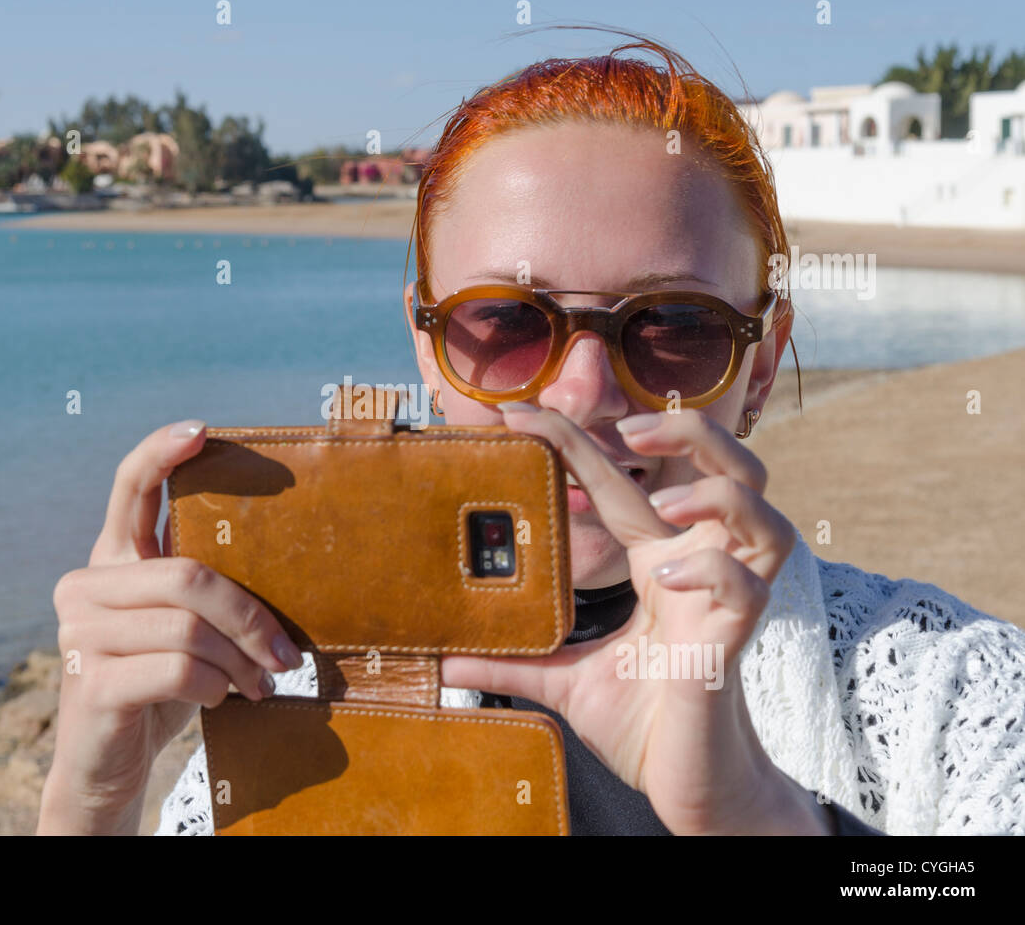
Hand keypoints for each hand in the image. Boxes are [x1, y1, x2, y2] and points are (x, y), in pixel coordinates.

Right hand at [37, 419, 304, 834]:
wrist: (107, 766)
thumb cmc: (160, 688)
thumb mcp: (183, 631)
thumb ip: (203, 592)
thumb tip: (291, 562)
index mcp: (111, 562)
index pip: (128, 489)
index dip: (161, 452)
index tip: (203, 431)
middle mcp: (84, 588)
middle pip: (189, 574)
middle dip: (251, 616)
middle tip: (288, 655)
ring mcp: (78, 635)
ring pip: (188, 627)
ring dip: (241, 662)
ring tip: (262, 685)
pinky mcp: (90, 684)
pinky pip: (179, 669)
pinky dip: (216, 686)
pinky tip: (220, 699)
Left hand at [440, 406, 827, 833]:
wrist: (684, 785)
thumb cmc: (642, 723)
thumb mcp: (564, 683)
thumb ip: (512, 662)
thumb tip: (440, 662)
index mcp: (658, 563)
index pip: (622, 486)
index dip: (576, 443)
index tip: (517, 416)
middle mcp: (698, 566)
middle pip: (729, 466)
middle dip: (688, 430)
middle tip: (627, 431)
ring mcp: (724, 598)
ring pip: (761, 510)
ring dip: (715, 490)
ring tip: (661, 504)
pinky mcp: (736, 638)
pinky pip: (747, 584)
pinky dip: (711, 568)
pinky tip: (668, 576)